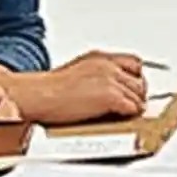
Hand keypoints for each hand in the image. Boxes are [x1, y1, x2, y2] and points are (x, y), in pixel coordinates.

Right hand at [3, 51, 146, 123]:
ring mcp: (110, 79)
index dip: (135, 78)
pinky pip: (133, 107)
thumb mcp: (76, 73)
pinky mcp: (110, 96)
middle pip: (140, 80)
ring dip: (134, 107)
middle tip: (132, 106)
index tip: (133, 89)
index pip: (133, 63)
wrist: (37, 95)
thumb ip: (95, 77)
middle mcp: (108, 65)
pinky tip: (121, 118)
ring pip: (138, 95)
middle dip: (137, 94)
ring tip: (125, 115)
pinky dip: (130, 114)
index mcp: (99, 58)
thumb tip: (107, 91)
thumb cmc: (47, 90)